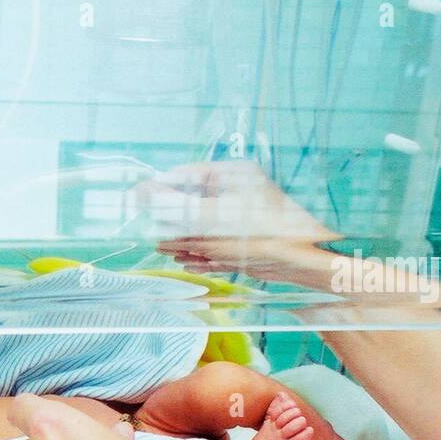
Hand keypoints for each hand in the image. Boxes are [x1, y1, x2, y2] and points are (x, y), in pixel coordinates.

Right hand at [135, 161, 339, 284]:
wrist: (303, 260)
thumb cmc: (265, 230)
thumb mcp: (214, 216)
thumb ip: (177, 207)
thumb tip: (144, 193)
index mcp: (232, 176)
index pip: (187, 175)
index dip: (162, 187)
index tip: (137, 197)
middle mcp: (235, 194)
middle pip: (192, 205)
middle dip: (173, 222)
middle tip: (156, 234)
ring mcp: (239, 220)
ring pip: (201, 229)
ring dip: (184, 242)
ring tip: (168, 252)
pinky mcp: (243, 243)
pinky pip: (214, 246)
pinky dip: (201, 256)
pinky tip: (190, 264)